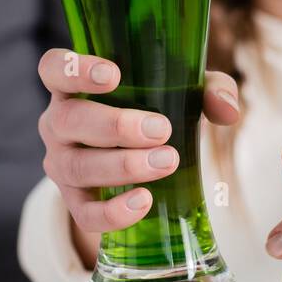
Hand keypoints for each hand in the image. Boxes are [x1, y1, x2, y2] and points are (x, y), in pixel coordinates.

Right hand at [36, 49, 239, 235]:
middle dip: (116, 126)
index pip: (54, 68)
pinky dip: (112, 212)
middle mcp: (58, 122)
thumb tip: (227, 110)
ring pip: (77, 166)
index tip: (113, 75)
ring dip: (121, 166)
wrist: (137, 161)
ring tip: (166, 162)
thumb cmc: (153, 110)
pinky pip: (83, 213)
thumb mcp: (180, 90)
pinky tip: (144, 202)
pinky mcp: (74, 201)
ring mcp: (61, 163)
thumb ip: (207, 89)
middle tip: (160, 130)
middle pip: (70, 120)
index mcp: (74, 86)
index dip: (74, 69)